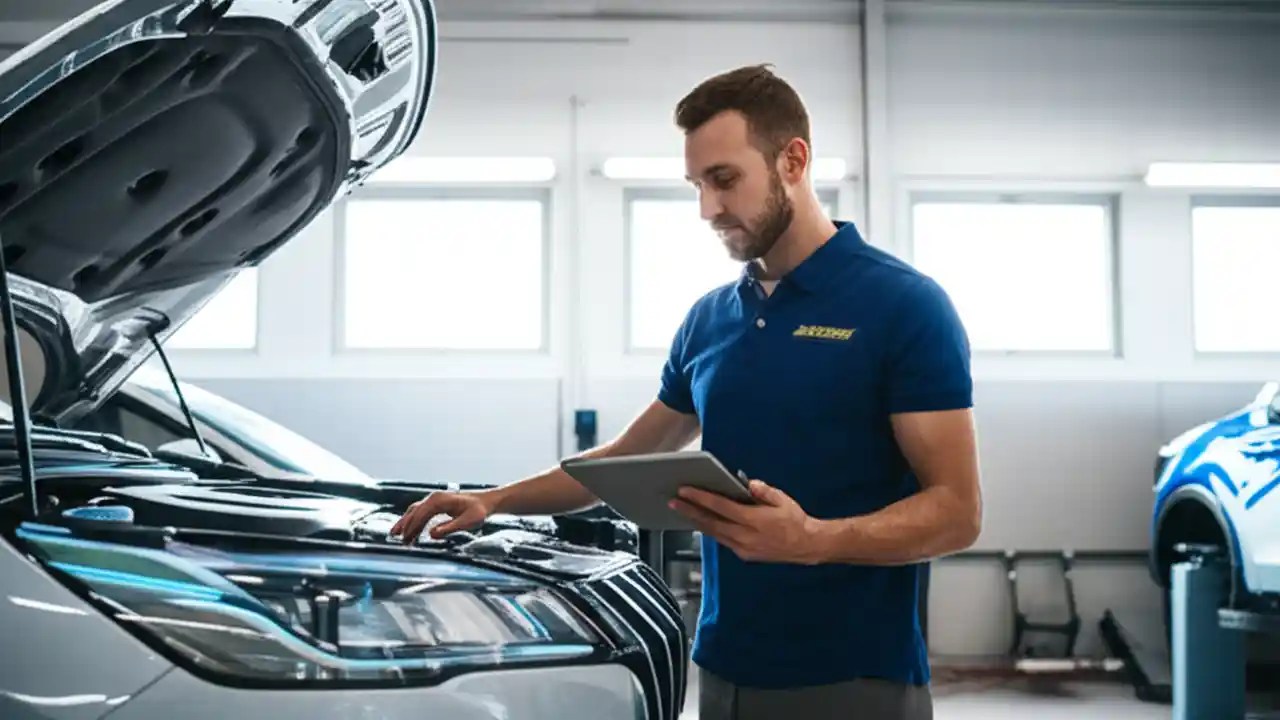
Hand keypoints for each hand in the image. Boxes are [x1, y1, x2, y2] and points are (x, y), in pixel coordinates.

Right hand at [390, 491, 494, 543]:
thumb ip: (450, 527)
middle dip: (405, 526)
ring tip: (396, 536)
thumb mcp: (468, 522)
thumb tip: (431, 534)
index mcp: (440, 500)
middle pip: (414, 511)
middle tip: (398, 541)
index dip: (412, 527)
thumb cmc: (478, 511)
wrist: (486, 502)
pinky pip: (420, 512)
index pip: (421, 514)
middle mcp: (434, 498)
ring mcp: (434, 500)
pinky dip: (412, 520)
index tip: (406, 539)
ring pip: (414, 511)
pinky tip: (409, 531)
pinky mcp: (436, 504)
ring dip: (406, 523)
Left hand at [669, 479, 822, 564]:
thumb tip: (748, 484)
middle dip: (690, 511)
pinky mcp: (744, 555)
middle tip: (673, 502)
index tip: (685, 491)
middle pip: (710, 523)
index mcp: (753, 520)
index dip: (700, 498)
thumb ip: (763, 491)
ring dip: (697, 522)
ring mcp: (743, 548)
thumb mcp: (782, 500)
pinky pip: (723, 540)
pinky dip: (711, 530)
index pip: (720, 507)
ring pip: (714, 534)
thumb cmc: (795, 520)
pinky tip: (704, 522)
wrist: (807, 546)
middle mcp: (745, 536)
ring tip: (683, 511)